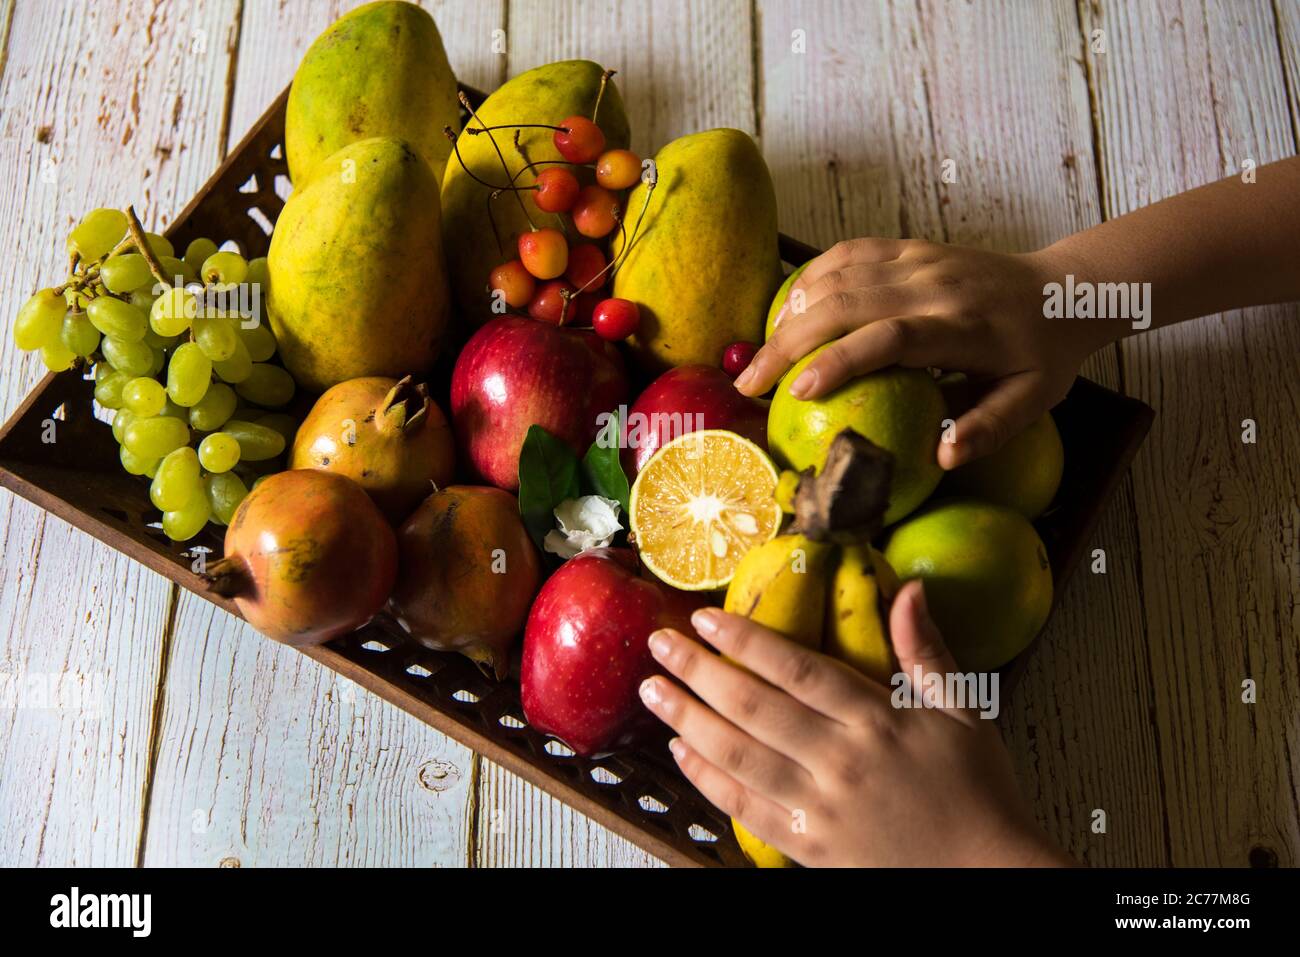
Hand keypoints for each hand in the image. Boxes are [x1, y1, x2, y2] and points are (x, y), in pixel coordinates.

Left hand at [638, 581, 1071, 866]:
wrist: (988, 873)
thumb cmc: (978, 790)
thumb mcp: (964, 712)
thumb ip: (927, 650)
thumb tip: (910, 588)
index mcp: (877, 722)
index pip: (798, 670)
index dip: (747, 641)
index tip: (705, 617)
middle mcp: (842, 761)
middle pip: (755, 708)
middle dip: (699, 672)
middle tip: (658, 645)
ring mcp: (821, 806)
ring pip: (740, 756)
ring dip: (689, 720)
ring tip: (653, 691)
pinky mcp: (809, 845)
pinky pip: (746, 808)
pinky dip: (708, 779)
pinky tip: (682, 752)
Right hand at [734, 239, 1111, 467]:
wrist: (1065, 287)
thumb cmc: (1044, 354)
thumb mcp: (1033, 400)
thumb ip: (988, 429)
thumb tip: (940, 460)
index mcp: (964, 326)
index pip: (890, 336)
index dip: (840, 359)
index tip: (798, 390)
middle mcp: (935, 285)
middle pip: (845, 304)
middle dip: (787, 343)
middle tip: (748, 385)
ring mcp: (918, 260)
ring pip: (836, 275)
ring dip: (789, 314)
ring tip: (758, 356)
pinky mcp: (909, 247)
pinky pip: (846, 254)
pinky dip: (808, 280)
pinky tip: (786, 312)